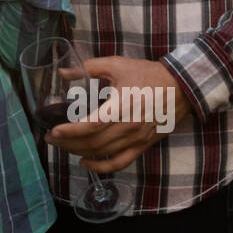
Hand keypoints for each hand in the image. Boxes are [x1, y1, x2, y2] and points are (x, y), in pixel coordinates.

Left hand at [46, 57, 191, 172]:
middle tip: (50, 138)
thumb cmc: (147, 74)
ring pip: (103, 153)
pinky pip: (120, 163)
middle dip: (68, 143)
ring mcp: (136, 138)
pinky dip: (101, 167)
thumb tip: (63, 73)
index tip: (53, 131)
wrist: (181, 87)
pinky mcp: (142, 145)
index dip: (71, 130)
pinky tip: (85, 162)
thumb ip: (88, 67)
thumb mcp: (117, 64)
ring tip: (62, 146)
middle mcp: (129, 126)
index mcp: (122, 105)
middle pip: (93, 142)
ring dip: (79, 152)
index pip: (93, 124)